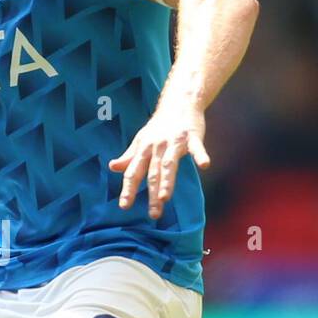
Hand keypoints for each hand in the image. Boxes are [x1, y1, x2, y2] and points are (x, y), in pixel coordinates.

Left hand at [108, 101, 209, 218]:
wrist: (178, 102)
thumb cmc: (159, 126)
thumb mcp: (141, 141)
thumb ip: (129, 157)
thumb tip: (112, 167)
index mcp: (143, 150)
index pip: (133, 172)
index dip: (128, 189)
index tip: (124, 206)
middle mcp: (157, 147)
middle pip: (153, 173)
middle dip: (152, 194)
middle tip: (153, 214)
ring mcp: (174, 142)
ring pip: (169, 164)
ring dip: (167, 181)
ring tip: (165, 198)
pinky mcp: (192, 136)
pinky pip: (197, 147)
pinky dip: (200, 155)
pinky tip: (205, 165)